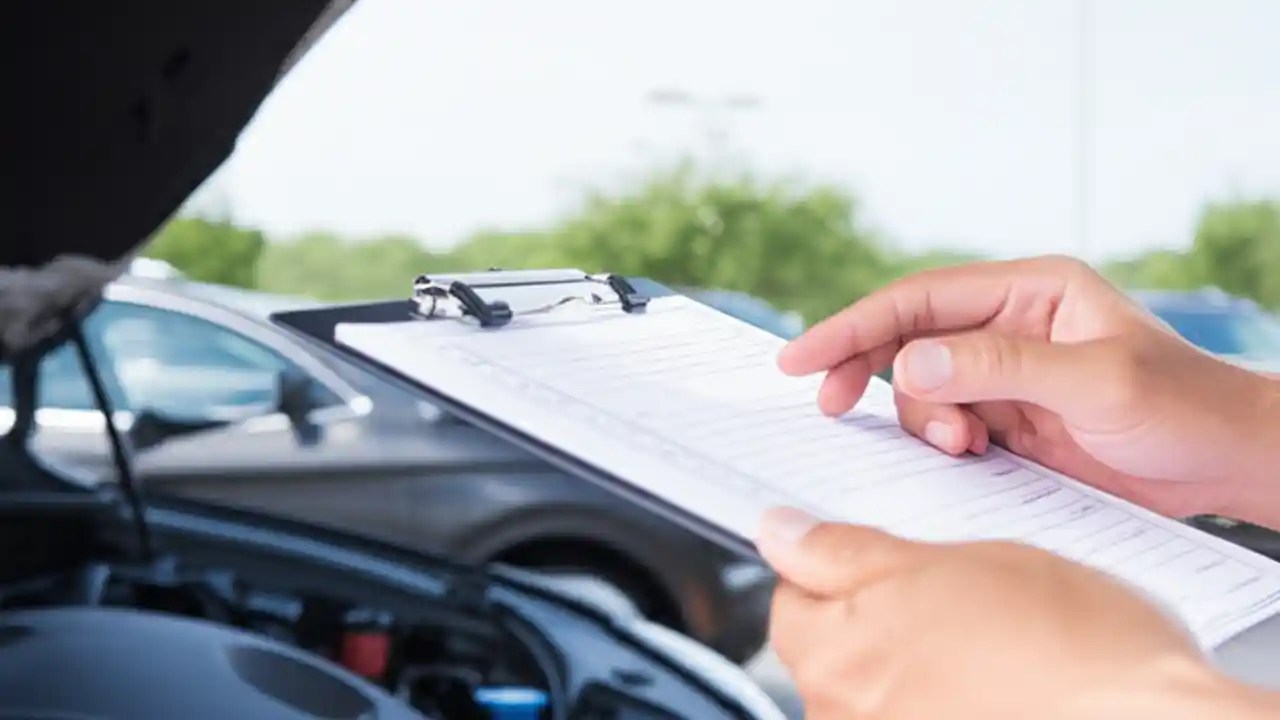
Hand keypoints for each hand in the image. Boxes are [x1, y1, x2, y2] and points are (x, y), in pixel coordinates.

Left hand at [757, 507, 1276, 719]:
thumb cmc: (1071, 647)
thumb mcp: (951, 561)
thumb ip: (846, 552)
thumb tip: (779, 531)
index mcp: (834, 655)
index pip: (790, 597)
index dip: (834, 565)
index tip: (877, 558)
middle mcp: (845, 718)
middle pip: (828, 650)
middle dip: (875, 616)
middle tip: (949, 595)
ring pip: (874, 689)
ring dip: (911, 662)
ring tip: (986, 644)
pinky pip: (913, 715)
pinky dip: (940, 699)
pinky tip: (995, 688)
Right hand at [778, 255, 1279, 526]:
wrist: (1224, 463)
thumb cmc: (1182, 406)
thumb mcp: (1095, 382)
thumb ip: (1001, 367)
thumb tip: (910, 362)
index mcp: (1029, 291)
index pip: (919, 299)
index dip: (854, 325)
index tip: (802, 357)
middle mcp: (1008, 325)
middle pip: (906, 338)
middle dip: (864, 369)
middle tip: (828, 406)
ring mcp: (1005, 374)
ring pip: (921, 390)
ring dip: (924, 421)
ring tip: (965, 448)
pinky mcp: (1009, 419)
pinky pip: (946, 424)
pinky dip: (941, 443)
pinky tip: (973, 456)